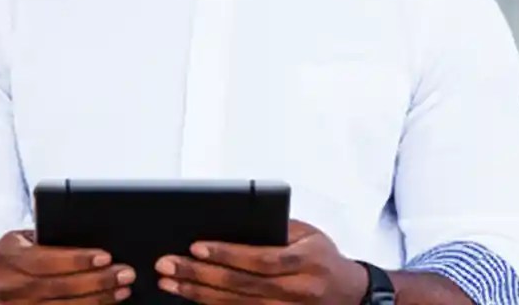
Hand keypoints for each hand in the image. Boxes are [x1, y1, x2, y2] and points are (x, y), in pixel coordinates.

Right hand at [0, 230, 134, 303]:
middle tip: (125, 274)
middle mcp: (11, 286)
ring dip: (97, 300)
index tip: (105, 257)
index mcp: (10, 256)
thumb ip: (48, 237)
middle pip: (59, 287)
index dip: (77, 260)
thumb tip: (89, 229)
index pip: (46, 260)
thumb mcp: (23, 239)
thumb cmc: (14, 255)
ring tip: (122, 290)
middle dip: (97, 281)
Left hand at [154, 220, 366, 304]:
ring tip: (170, 282)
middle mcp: (296, 290)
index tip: (196, 247)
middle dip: (200, 274)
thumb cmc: (323, 257)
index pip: (259, 259)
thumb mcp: (308, 233)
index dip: (227, 254)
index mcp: (305, 262)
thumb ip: (276, 228)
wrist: (349, 293)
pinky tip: (193, 298)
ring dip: (198, 294)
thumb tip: (234, 221)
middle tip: (168, 264)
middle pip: (241, 284)